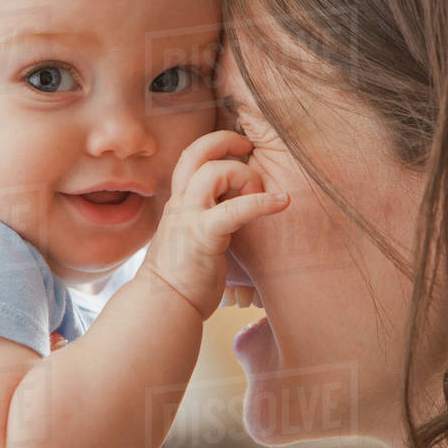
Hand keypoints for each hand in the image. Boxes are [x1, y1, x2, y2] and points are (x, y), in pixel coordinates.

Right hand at [139, 130, 288, 320]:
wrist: (164, 307)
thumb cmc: (183, 280)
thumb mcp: (192, 238)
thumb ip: (208, 219)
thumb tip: (234, 211)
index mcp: (180, 203)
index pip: (191, 158)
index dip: (214, 145)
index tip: (239, 150)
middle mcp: (181, 203)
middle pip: (196, 152)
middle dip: (225, 140)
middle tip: (248, 147)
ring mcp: (189, 217)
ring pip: (214, 172)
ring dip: (244, 175)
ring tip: (261, 195)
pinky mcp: (204, 235)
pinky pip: (235, 209)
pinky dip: (262, 202)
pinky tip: (282, 203)